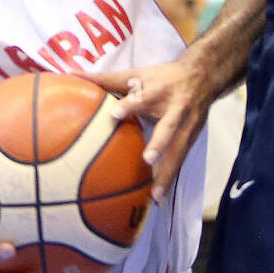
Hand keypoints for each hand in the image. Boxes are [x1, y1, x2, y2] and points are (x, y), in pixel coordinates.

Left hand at [84, 58, 213, 204]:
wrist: (203, 76)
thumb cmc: (161, 77)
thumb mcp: (136, 74)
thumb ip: (104, 79)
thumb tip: (70, 75)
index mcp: (158, 91)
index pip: (143, 97)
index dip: (130, 105)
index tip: (114, 115)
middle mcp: (175, 109)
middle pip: (168, 127)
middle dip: (160, 143)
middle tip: (148, 159)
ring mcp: (187, 126)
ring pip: (177, 151)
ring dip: (167, 173)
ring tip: (155, 195)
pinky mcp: (191, 139)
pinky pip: (180, 161)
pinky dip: (170, 179)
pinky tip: (158, 198)